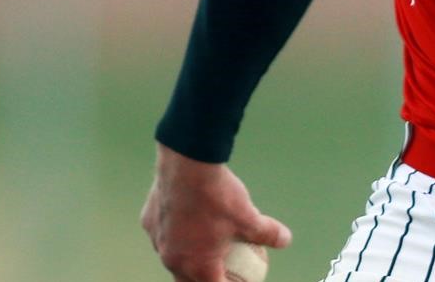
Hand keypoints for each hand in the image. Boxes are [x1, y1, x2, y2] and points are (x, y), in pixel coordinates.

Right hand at [141, 143, 291, 281]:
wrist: (187, 164)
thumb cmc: (219, 196)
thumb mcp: (248, 216)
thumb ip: (267, 232)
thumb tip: (286, 240)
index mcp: (197, 265)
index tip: (239, 279)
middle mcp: (172, 259)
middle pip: (187, 280)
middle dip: (203, 279)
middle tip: (221, 270)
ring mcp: (158, 240)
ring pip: (171, 257)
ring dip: (186, 257)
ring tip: (201, 247)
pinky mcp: (149, 221)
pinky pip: (162, 233)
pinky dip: (174, 231)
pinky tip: (185, 219)